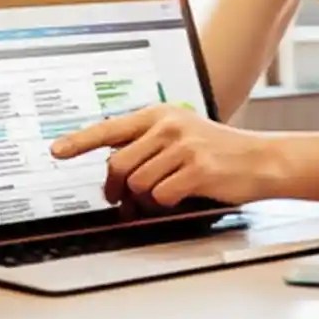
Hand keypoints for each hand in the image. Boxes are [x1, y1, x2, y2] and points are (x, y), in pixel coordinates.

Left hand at [49, 104, 279, 208]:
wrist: (261, 160)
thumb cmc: (219, 153)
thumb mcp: (181, 136)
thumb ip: (148, 146)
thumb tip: (114, 174)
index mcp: (159, 114)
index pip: (109, 128)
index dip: (79, 141)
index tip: (57, 150)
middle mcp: (168, 126)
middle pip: (118, 165)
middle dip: (116, 189)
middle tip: (124, 200)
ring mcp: (183, 146)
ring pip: (137, 184)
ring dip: (146, 198)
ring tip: (164, 195)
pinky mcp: (197, 169)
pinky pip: (161, 196)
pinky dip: (165, 204)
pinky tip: (181, 197)